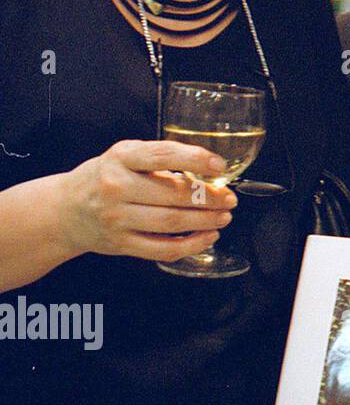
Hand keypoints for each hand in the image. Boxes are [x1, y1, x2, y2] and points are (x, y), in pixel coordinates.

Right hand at [54, 139, 238, 262]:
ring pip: (171, 222)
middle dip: (210, 198)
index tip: (220, 166)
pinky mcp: (120, 244)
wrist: (65, 209)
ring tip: (224, 216)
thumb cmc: (105, 178)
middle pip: (173, 194)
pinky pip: (162, 249)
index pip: (163, 155)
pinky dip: (191, 245)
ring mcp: (116, 218)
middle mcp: (116, 187)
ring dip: (205, 221)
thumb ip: (161, 159)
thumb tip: (210, 170)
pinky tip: (208, 237)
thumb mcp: (126, 156)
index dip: (196, 160)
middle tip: (230, 199)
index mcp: (121, 158)